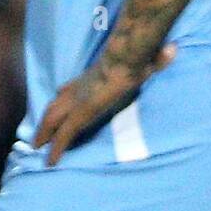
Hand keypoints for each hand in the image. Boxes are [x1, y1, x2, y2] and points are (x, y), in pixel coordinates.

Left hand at [32, 44, 175, 165]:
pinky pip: (64, 135)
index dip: (64, 91)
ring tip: (37, 147)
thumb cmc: (137, 57)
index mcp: (94, 75)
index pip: (72, 85)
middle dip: (47, 118)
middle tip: (39, 133)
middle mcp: (80, 87)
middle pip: (56, 103)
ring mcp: (78, 100)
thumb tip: (173, 49)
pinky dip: (56, 149)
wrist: (128, 59)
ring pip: (52, 118)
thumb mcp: (147, 57)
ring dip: (44, 132)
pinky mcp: (80, 114)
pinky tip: (51, 161)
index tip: (58, 95)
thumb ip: (159, 57)